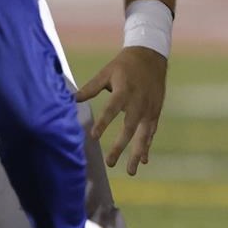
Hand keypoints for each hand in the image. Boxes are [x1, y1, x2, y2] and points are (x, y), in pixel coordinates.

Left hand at [75, 46, 167, 175]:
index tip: (94, 137)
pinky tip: (143, 160)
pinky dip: (147, 146)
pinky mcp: (156, 111)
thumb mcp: (106, 72)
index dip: (103, 123)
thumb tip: (71, 99)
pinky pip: (151, 132)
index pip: (113, 109)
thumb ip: (90, 88)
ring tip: (130, 171)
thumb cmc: (124, 64)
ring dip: (136, 153)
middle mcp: (139, 102)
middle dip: (120, 146)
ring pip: (144, 135)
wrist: (152, 56)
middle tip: (109, 163)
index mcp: (124, 90)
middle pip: (129, 128)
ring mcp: (149, 108)